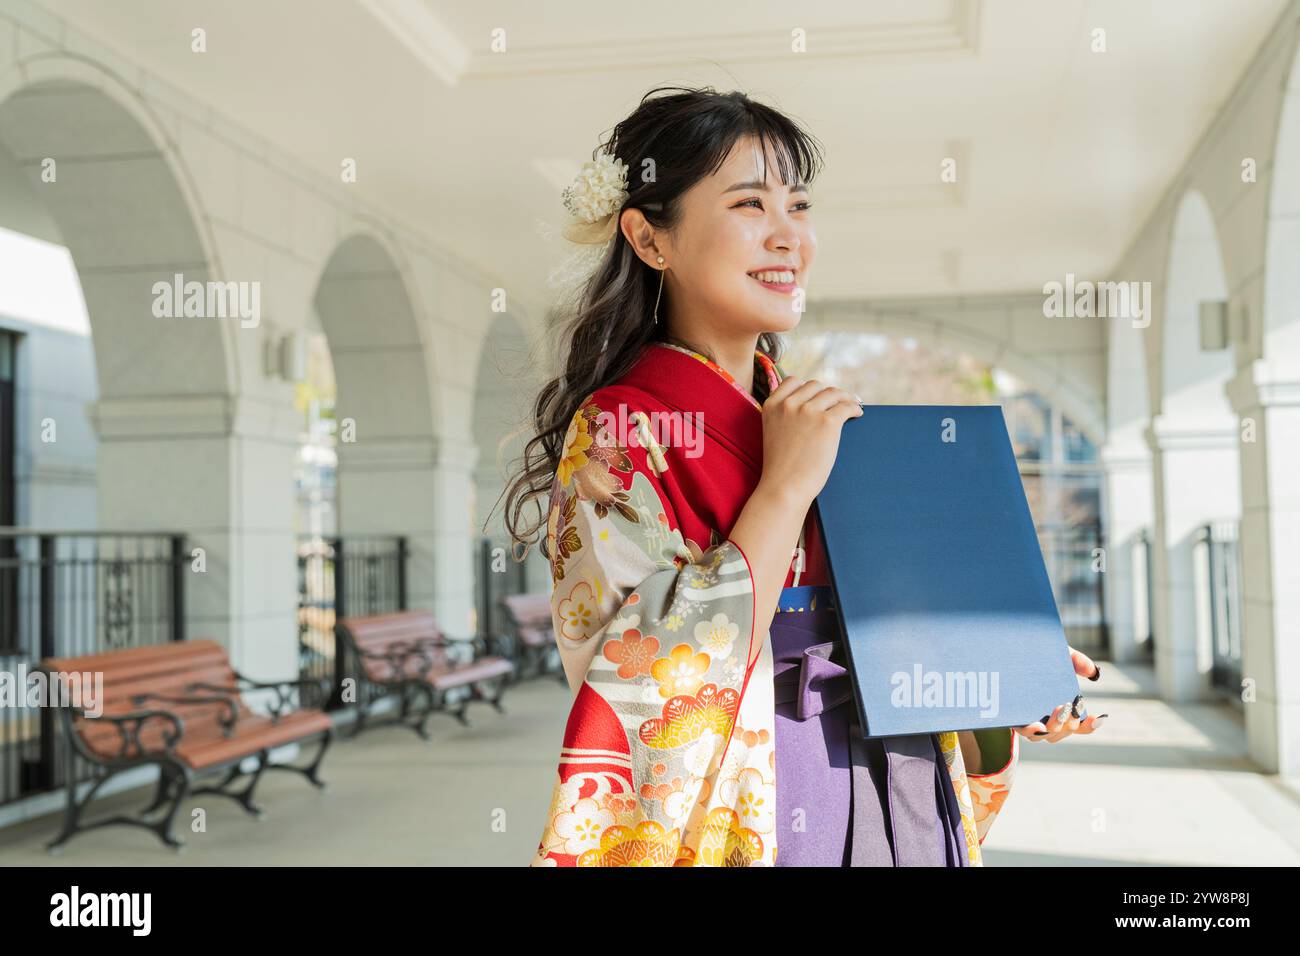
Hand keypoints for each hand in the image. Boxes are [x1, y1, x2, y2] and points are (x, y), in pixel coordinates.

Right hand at [756, 376, 862, 507]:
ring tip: (852, 405)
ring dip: (844, 398)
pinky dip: (854, 408)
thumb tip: (811, 406)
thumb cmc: (780, 469)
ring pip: (832, 393)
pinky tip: (857, 414)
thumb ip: (784, 417)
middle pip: (815, 386)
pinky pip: (846, 407)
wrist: (784, 488)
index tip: (818, 395)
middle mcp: (789, 404)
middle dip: (827, 393)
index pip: (793, 381)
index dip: (808, 387)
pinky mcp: (826, 422)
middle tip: (838, 401)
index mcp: (772, 405)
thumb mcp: (773, 433)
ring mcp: (808, 411)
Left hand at [1015, 645, 1105, 740]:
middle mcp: (1046, 716)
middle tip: (1068, 706)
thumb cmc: (1038, 656)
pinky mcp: (1011, 716)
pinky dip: (1031, 730)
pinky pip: (1022, 729)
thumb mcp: (1059, 655)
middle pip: (1062, 732)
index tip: (1097, 717)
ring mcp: (1028, 717)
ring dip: (1053, 727)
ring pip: (1044, 735)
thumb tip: (1092, 672)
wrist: (1008, 651)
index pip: (1079, 725)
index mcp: (1061, 707)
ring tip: (1057, 710)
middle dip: (1069, 724)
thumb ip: (1076, 661)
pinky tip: (1036, 724)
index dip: (1090, 726)